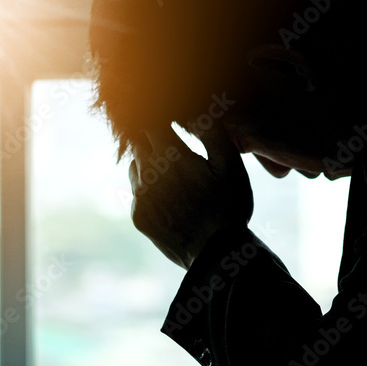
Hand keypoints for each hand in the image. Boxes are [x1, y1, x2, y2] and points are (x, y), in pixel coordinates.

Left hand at [128, 122, 252, 269]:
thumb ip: (211, 132)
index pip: (151, 119)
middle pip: (139, 140)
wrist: (217, 258)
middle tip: (171, 138)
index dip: (159, 112)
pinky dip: (149, 188)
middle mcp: (148, 174)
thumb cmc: (230, 207)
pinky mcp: (138, 217)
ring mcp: (140, 198)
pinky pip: (137, 192)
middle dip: (152, 135)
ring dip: (149, 161)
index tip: (169, 113)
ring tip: (173, 169)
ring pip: (136, 165)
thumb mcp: (230, 166)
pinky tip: (172, 197)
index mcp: (170, 156)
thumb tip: (196, 108)